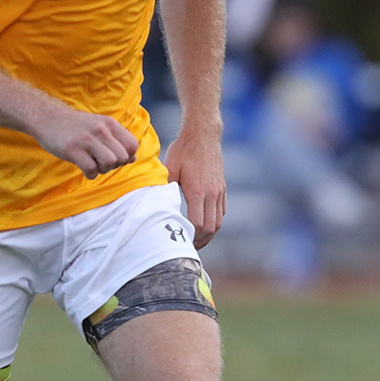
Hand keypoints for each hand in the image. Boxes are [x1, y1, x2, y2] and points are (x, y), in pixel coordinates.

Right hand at [33, 104, 138, 179]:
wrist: (47, 118)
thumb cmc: (75, 126)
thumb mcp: (99, 126)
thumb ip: (116, 140)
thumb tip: (133, 158)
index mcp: (109, 124)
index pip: (132, 145)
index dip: (127, 156)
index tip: (114, 158)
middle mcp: (101, 130)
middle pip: (122, 156)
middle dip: (114, 165)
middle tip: (102, 162)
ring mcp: (87, 139)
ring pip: (109, 162)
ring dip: (103, 170)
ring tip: (93, 165)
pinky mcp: (73, 150)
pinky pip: (91, 169)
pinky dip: (90, 174)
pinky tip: (84, 169)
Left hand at [165, 129, 226, 248]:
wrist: (203, 134)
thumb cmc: (184, 149)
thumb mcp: (169, 167)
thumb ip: (166, 187)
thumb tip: (157, 203)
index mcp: (198, 191)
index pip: (197, 224)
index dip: (190, 236)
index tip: (181, 240)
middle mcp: (212, 193)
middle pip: (210, 228)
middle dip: (200, 241)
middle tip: (188, 246)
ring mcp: (219, 191)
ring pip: (218, 222)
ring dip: (209, 234)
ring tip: (197, 240)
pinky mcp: (222, 188)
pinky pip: (221, 212)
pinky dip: (214, 222)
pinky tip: (204, 224)